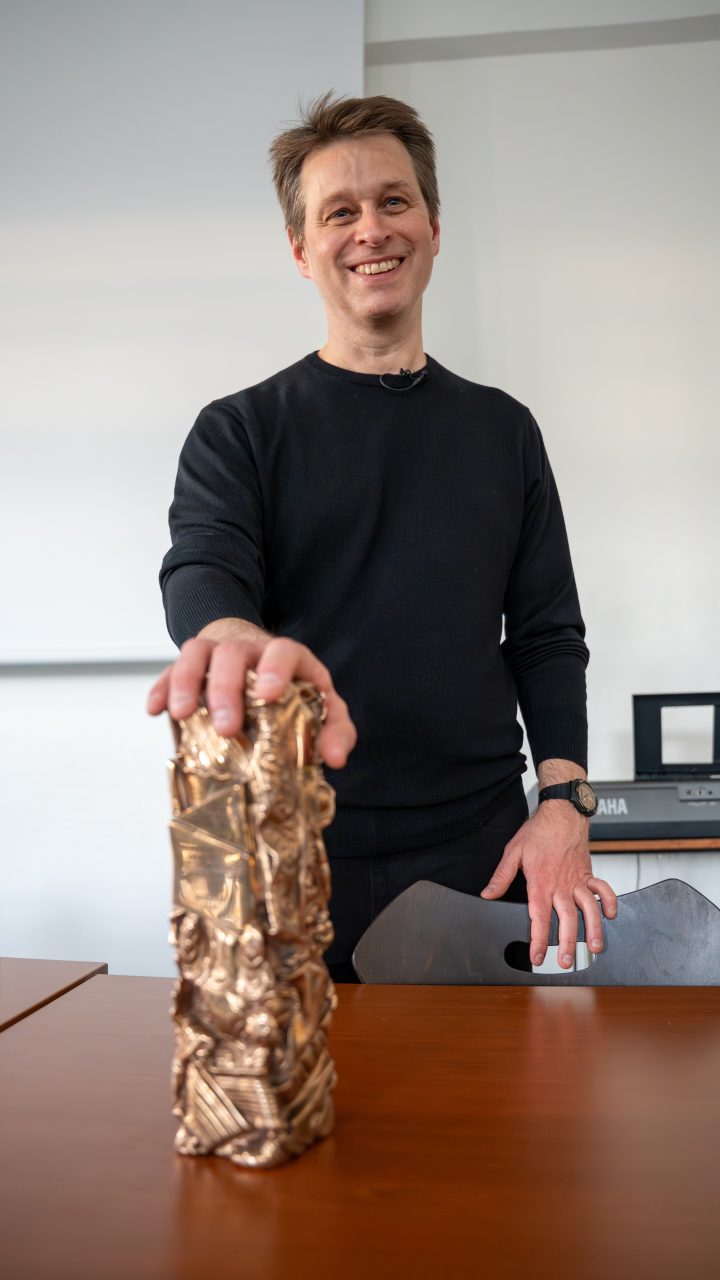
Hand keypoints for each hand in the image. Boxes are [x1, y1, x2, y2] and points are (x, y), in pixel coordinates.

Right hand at [147, 634, 356, 768]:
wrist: (260, 667)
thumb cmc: (293, 693)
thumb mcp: (322, 708)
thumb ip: (336, 730)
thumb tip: (335, 757)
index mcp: (287, 657)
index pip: (283, 651)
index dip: (275, 669)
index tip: (268, 695)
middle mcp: (250, 650)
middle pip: (233, 653)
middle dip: (227, 689)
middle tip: (226, 728)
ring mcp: (216, 654)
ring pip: (197, 653)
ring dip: (187, 681)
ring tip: (182, 714)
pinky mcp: (191, 667)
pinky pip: (170, 669)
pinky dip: (162, 688)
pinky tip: (156, 711)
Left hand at [480, 801, 616, 968]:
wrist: (561, 813)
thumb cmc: (538, 831)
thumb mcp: (513, 852)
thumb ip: (501, 877)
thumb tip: (488, 894)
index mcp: (541, 882)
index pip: (540, 917)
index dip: (539, 940)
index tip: (538, 957)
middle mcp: (561, 884)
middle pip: (567, 919)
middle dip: (568, 944)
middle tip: (567, 962)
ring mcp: (577, 880)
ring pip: (589, 908)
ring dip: (594, 929)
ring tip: (595, 948)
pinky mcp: (588, 874)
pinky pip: (603, 890)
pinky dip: (609, 902)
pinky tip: (610, 916)